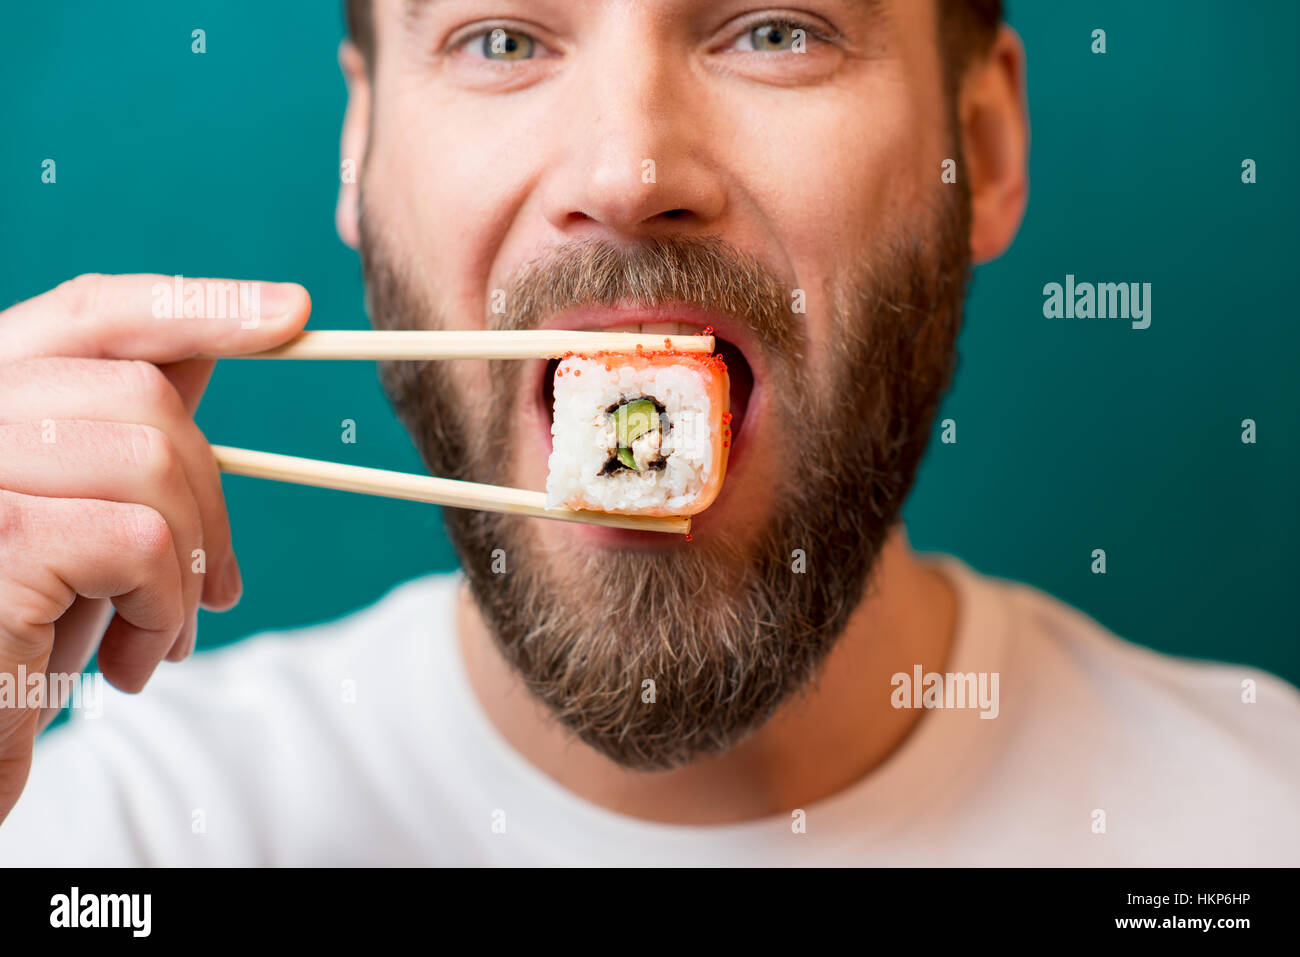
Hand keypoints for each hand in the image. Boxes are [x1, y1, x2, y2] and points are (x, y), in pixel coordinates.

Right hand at [0, 273, 309, 823]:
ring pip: (153, 461)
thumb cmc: (16, 640)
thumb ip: (124, 437)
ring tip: (161, 637)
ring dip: (188, 566)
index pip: (90, 312)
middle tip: (217, 590)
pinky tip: (131, 662)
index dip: (197, 305)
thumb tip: (204, 356)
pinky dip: (163, 607)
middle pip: (144, 395)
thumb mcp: (81, 524)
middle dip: (211, 498)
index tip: (293, 313)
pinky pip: (141, 539)